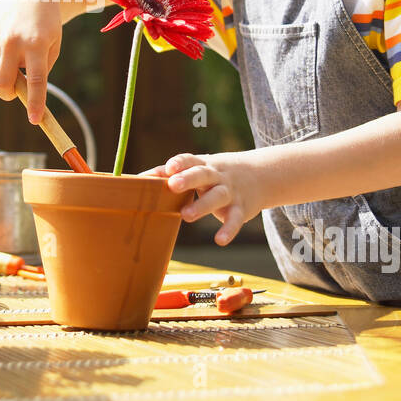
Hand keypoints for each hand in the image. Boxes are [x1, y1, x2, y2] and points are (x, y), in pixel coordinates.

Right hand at [0, 0, 63, 124]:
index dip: (35, 103)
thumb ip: (38, 71)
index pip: (36, 81)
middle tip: (12, 93)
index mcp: (37, 44)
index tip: (35, 120)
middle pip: (3, 83)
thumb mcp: (51, 47)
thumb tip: (20, 95)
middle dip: (7, 95)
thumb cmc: (44, 27)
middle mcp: (12, 39)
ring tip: (7, 62)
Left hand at [142, 150, 268, 245]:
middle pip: (202, 174)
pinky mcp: (242, 208)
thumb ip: (173, 175)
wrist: (262, 175)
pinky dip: (228, 230)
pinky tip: (220, 240)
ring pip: (217, 196)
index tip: (167, 168)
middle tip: (172, 185)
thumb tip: (137, 180)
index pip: (190, 160)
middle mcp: (217, 176)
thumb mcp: (200, 169)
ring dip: (202, 206)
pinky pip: (235, 219)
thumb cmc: (217, 174)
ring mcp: (230, 191)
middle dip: (187, 178)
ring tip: (186, 216)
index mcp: (203, 165)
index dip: (179, 163)